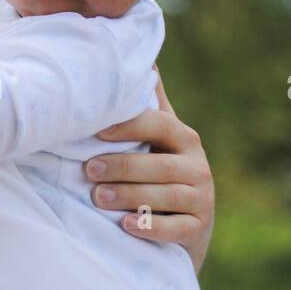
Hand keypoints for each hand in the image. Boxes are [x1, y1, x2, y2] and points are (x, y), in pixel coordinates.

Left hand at [84, 66, 214, 273]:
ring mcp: (202, 198)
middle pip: (160, 164)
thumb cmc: (161, 172)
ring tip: (97, 197)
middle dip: (123, 167)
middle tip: (88, 170)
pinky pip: (176, 228)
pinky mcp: (198, 228)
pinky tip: (126, 226)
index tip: (97, 131)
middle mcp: (198, 166)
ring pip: (166, 195)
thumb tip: (142, 60)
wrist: (187, 226)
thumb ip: (149, 107)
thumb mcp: (159, 140)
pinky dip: (151, 226)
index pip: (159, 125)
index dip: (130, 126)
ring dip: (130, 195)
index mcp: (184, 138)